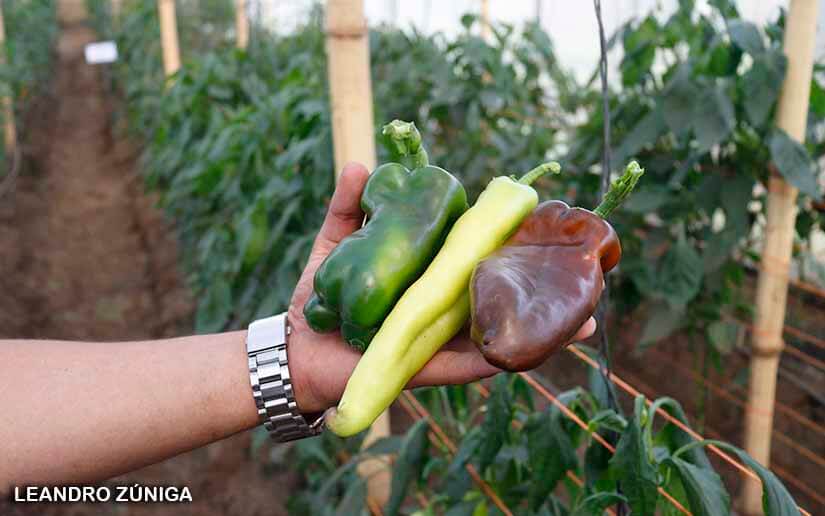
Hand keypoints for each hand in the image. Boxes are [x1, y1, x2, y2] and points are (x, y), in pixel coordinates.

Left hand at [286, 163, 596, 413]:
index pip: (478, 259)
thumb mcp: (335, 244)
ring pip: (497, 333)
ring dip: (538, 328)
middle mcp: (443, 310)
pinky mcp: (425, 369)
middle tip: (585, 272)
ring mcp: (439, 341)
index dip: (513, 246)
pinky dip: (493, 361)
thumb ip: (348, 207)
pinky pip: (466, 367)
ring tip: (585, 322)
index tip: (550, 226)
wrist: (295, 349)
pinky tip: (524, 354)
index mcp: (431, 278)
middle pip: (500, 296)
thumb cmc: (318, 298)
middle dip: (542, 287)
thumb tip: (361, 163)